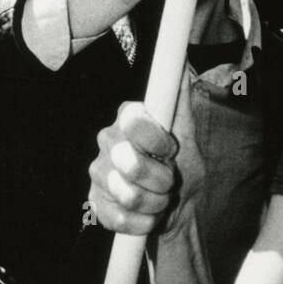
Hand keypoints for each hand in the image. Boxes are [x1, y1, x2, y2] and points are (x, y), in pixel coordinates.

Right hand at [88, 74, 203, 236]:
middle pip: (132, 163)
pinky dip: (143, 221)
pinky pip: (120, 218)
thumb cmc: (181, 166)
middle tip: (170, 180)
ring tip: (161, 198)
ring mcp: (98, 172)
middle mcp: (108, 140)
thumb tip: (182, 62)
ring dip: (155, 202)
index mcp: (129, 117)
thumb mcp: (187, 132)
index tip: (171, 151)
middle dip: (162, 178)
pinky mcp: (95, 202)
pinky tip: (149, 216)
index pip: (135, 121)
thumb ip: (181, 100)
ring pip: (128, 193)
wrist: (174, 208)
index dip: (157, 141)